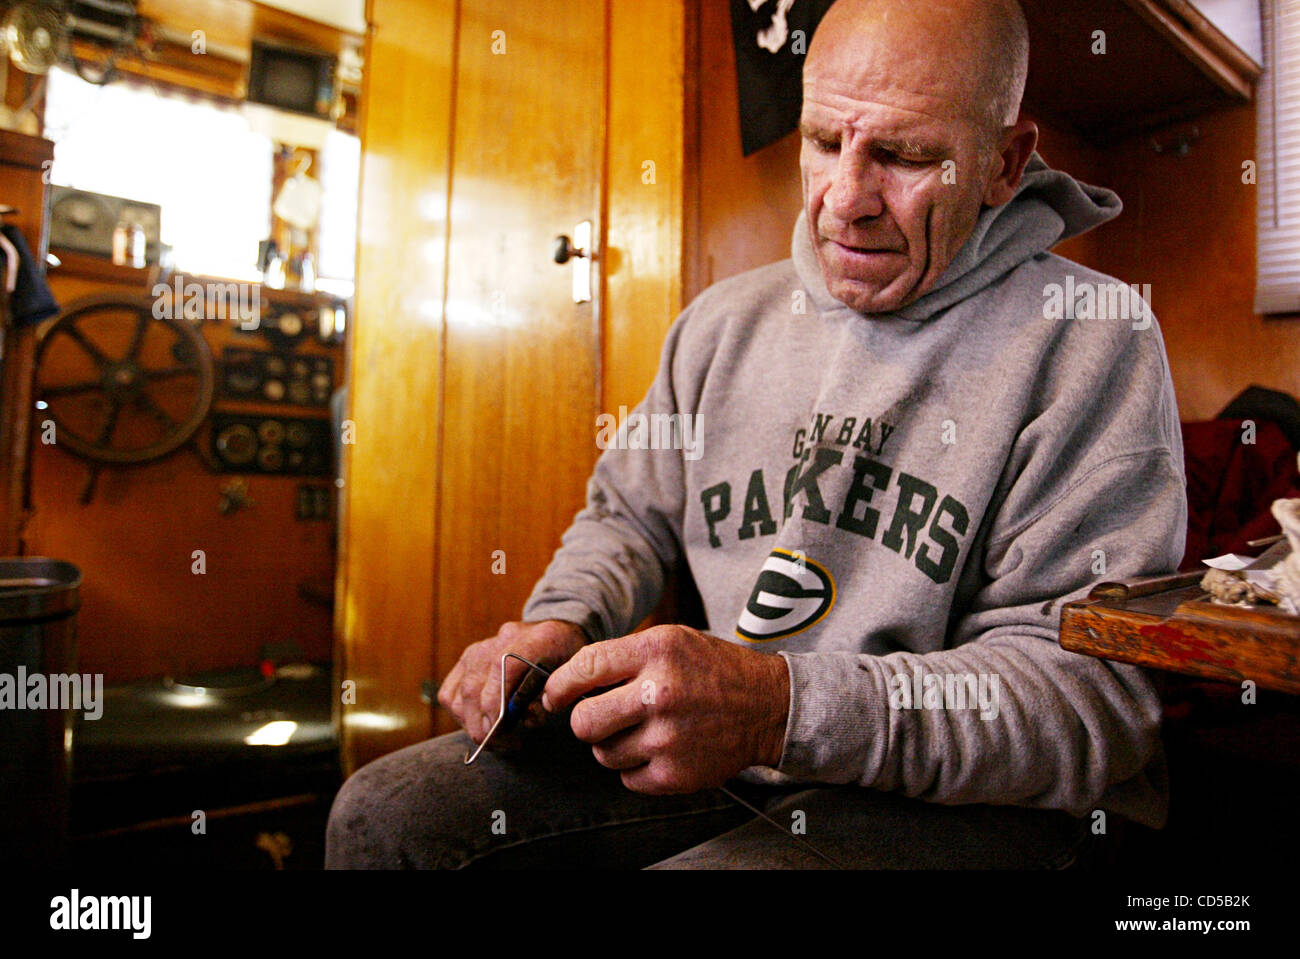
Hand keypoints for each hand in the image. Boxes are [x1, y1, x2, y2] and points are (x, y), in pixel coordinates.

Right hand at [437, 619, 587, 744]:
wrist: (556, 633)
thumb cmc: (568, 660)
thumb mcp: (574, 675)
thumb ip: (554, 694)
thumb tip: (524, 719)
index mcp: (538, 639)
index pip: (502, 666)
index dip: (496, 702)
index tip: (502, 730)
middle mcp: (503, 640)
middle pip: (476, 686)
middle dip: (484, 725)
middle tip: (503, 744)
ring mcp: (481, 649)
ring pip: (461, 695)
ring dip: (473, 725)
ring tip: (495, 738)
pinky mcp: (467, 660)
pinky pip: (450, 694)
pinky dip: (461, 716)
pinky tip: (481, 724)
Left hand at [541, 624, 789, 793]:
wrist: (767, 706)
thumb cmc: (713, 670)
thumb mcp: (672, 641)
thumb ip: (623, 656)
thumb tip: (569, 682)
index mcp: (656, 651)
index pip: (584, 668)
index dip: (559, 686)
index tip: (555, 696)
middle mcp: (659, 693)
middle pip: (582, 721)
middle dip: (583, 721)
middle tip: (599, 718)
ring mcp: (668, 737)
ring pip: (602, 754)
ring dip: (612, 745)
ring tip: (640, 731)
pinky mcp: (675, 773)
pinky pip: (627, 778)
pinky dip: (636, 767)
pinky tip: (658, 749)